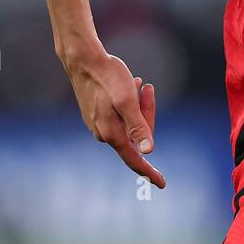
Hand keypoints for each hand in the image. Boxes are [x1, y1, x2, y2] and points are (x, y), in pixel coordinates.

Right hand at [65, 51, 164, 187]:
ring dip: (138, 105)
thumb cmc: (107, 77)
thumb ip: (138, 126)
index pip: (135, 159)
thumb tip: (148, 150)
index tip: (161, 183)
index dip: (149, 171)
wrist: (82, 60)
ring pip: (129, 121)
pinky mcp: (95, 114)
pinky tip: (129, 84)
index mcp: (112, 133)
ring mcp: (98, 124)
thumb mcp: (128, 100)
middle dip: (147, 113)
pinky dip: (128, 102)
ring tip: (137, 83)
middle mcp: (103, 133)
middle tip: (148, 88)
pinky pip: (120, 114)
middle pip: (136, 134)